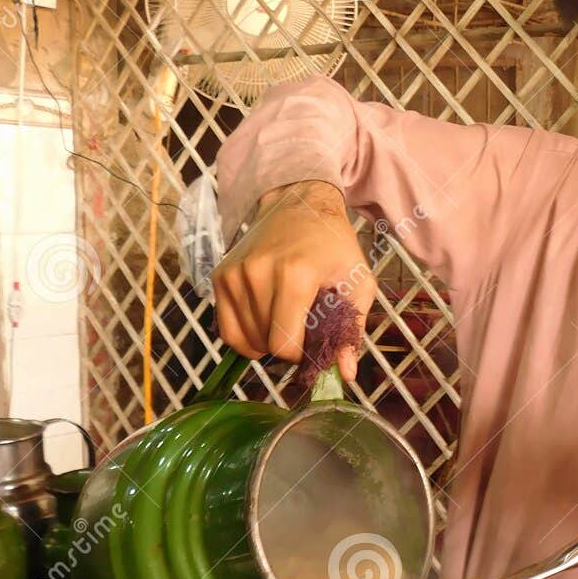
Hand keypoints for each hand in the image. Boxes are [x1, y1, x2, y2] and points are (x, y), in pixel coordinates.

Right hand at [213, 180, 374, 373]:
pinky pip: (226, 329)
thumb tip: (345, 375)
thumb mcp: (357, 282)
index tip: (312, 342)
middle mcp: (256, 274)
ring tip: (285, 319)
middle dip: (286, 348)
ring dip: (266, 341)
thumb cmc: (333, 245)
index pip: (283, 344)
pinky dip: (245, 337)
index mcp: (294, 275)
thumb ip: (351, 331)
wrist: (299, 203)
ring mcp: (234, 275)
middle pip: (264, 345)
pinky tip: (264, 324)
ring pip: (245, 340)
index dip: (300, 356)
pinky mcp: (220, 277)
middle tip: (302, 327)